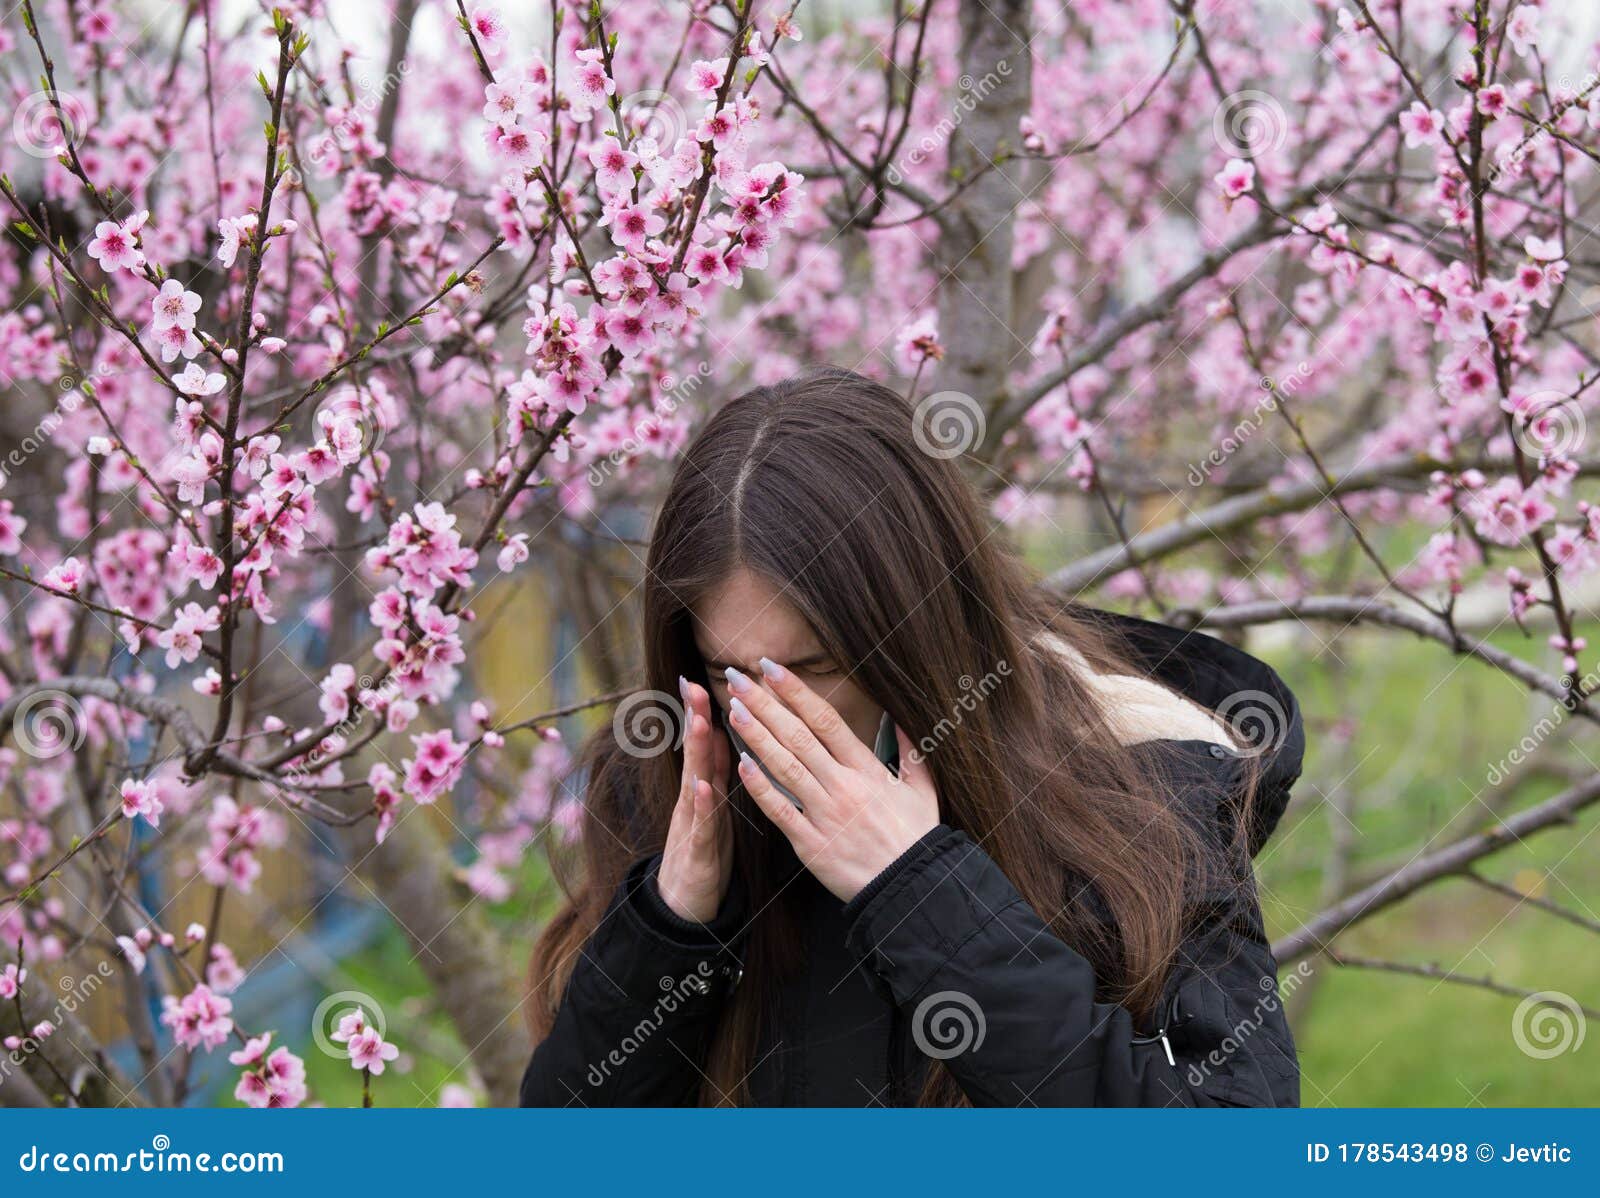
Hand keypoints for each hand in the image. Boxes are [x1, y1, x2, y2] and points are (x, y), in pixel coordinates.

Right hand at [655, 677, 733, 922]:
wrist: (684, 907)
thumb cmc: (704, 854)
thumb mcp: (712, 808)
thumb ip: (715, 772)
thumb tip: (721, 730)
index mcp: (705, 791)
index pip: (706, 745)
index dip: (704, 712)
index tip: (704, 677)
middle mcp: (694, 803)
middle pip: (695, 756)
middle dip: (695, 719)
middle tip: (695, 685)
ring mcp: (692, 827)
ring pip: (694, 784)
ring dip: (695, 753)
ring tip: (699, 723)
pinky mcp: (696, 854)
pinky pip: (700, 828)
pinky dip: (701, 806)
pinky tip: (702, 787)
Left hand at [724, 659, 938, 901]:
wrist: (914, 889)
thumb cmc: (918, 839)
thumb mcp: (924, 791)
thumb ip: (911, 753)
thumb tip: (901, 721)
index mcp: (867, 770)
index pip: (826, 720)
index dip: (797, 692)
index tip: (772, 669)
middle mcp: (843, 786)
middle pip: (798, 736)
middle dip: (765, 704)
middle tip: (737, 677)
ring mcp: (825, 815)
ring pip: (785, 767)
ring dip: (757, 736)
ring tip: (733, 709)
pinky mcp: (811, 844)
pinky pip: (781, 811)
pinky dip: (760, 788)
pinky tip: (740, 764)